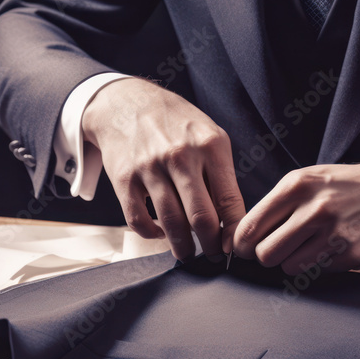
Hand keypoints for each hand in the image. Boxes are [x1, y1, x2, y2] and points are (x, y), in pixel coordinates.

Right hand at [82, 77, 245, 259]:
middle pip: (202, 218)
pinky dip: (151, 234)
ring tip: (188, 253)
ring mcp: (149, 168)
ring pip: (171, 224)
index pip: (230, 201)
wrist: (126, 102)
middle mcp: (180, 156)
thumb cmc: (174, 123)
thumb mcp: (208, 135)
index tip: (235, 246)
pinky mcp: (124, 179)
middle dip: (211, 246)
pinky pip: (139, 220)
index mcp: (209, 146)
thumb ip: (221, 173)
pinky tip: (160, 232)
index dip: (234, 232)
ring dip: (183, 247)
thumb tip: (232, 220)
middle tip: (215, 256)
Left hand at [232, 153, 359, 274]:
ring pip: (288, 266)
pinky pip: (318, 270)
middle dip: (267, 256)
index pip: (249, 227)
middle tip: (279, 251)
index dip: (241, 245)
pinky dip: (321, 263)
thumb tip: (242, 237)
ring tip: (311, 246)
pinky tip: (336, 246)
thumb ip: (278, 204)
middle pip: (264, 253)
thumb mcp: (310, 179)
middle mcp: (313, 207)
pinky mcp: (351, 253)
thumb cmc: (348, 186)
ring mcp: (334, 232)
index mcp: (296, 185)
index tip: (244, 250)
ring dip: (294, 262)